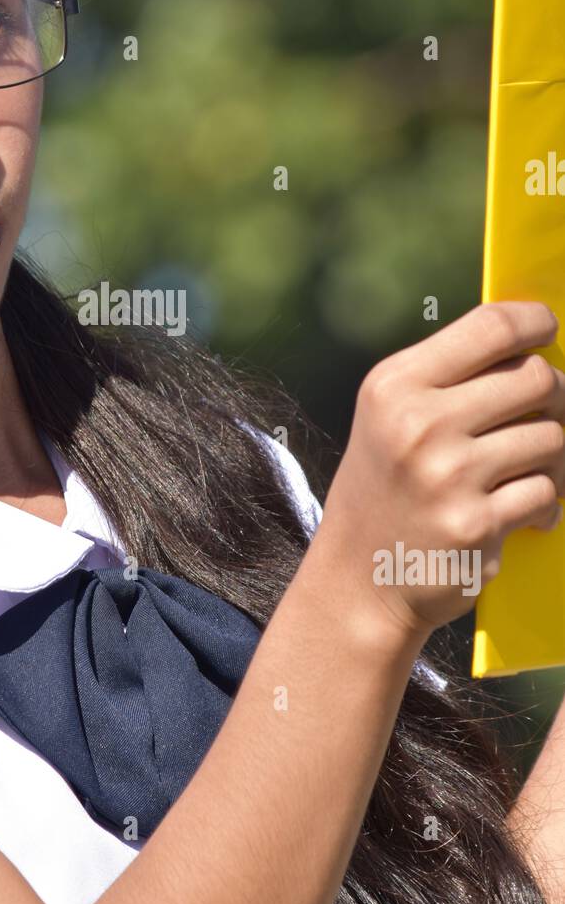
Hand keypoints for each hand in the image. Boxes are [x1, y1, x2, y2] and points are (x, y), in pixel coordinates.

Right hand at [316, 301, 564, 638]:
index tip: (550, 328)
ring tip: (531, 472)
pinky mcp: (475, 524)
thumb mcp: (390, 419)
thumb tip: (535, 348)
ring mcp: (448, 475)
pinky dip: (546, 505)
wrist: (358, 582)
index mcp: (395, 385)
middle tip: (547, 413)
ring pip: (552, 437)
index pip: (490, 326)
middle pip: (536, 378)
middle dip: (556, 395)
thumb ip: (448, 380)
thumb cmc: (384, 492)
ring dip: (555, 457)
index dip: (535, 321)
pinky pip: (546, 494)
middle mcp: (418, 423)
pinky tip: (524, 514)